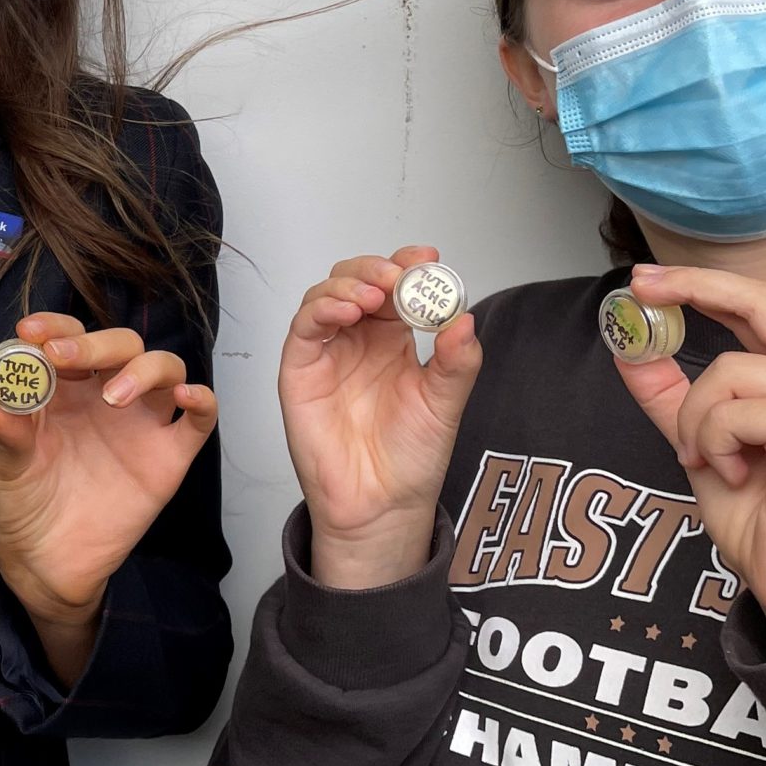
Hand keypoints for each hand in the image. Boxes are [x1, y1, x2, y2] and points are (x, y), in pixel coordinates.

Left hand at [0, 312, 218, 633]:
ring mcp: (141, 422)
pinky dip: (201, 399)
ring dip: (143, 369)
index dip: (55, 326)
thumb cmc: (26, 503)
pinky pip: (199, 420)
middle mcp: (105, 395)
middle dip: (94, 343)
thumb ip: (7, 430)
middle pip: (120, 345)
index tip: (32, 331)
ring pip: (164, 368)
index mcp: (65, 388)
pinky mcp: (168, 457)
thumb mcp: (9, 465)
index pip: (69, 337)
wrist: (47, 562)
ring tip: (112, 397)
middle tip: (65, 358)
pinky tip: (185, 395)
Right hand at [278, 246, 481, 588]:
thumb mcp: (445, 404)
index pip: (398, 287)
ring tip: (374, 297)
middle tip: (398, 279)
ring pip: (327, 293)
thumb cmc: (410, 458)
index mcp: (395, 340)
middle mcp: (359, 338)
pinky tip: (348, 311)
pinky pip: (304, 325)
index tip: (428, 260)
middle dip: (377, 270)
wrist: (382, 505)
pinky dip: (322, 308)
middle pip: (358, 279)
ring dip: (349, 283)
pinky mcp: (301, 368)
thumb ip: (456, 362)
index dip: (409, 266)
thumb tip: (465, 319)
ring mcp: (328, 350)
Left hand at [613, 264, 765, 650]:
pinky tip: (736, 475)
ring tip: (713, 463)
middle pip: (761, 302)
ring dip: (697, 420)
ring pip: (728, 369)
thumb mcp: (704, 445)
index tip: (647, 280)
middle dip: (693, 288)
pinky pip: (733, 409)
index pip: (764, 304)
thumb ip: (674, 396)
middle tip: (639, 290)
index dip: (706, 284)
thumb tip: (630, 347)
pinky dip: (712, 442)